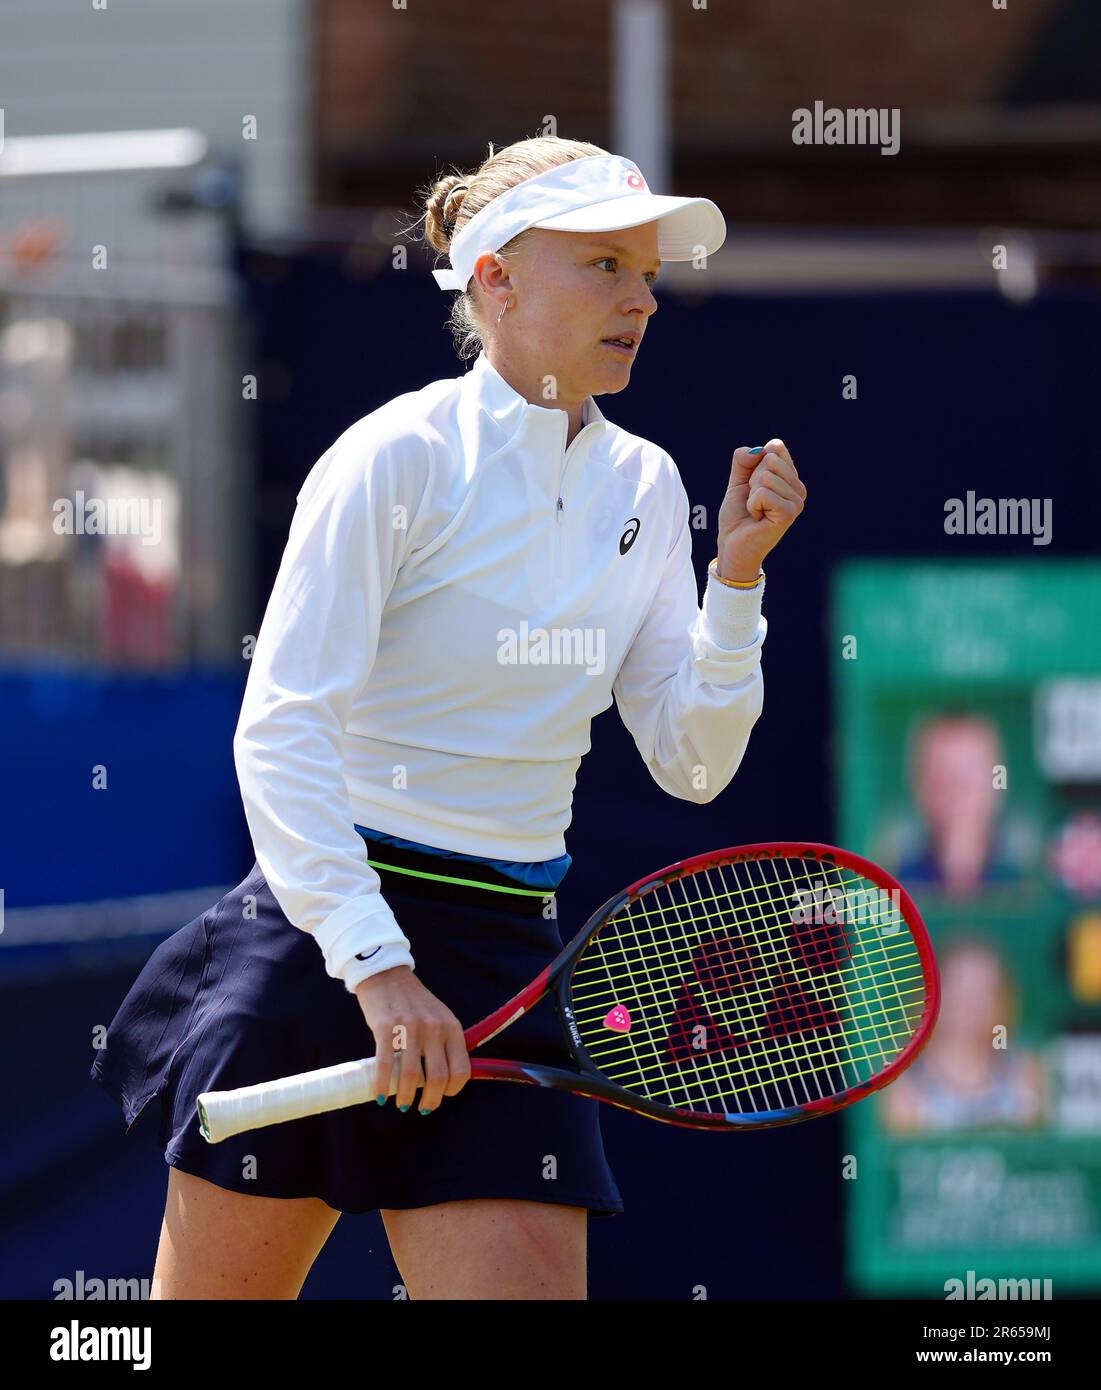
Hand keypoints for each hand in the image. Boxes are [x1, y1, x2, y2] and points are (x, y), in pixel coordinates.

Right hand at [354, 967, 470, 1113]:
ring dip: (405, 1098)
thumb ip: (444, 1043)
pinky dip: (382, 1085)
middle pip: (438, 1078)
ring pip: (411, 1076)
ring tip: (402, 1104)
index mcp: (451, 1026)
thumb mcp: (439, 1017)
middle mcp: (434, 1027)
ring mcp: (410, 1027)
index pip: (461, 1069)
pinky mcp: (385, 1027)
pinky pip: (385, 1065)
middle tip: (422, 1108)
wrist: (386, 974)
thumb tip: (445, 1080)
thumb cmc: (413, 1001)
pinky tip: (380, 1095)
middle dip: (430, 1100)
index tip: (443, 1095)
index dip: (453, 1089)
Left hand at [716, 438, 806, 581]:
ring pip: (766, 476)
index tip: (753, 487)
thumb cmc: (738, 516)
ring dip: (752, 494)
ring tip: (756, 511)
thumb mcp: (738, 481)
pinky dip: (752, 504)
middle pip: (770, 460)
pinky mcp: (789, 513)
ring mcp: (796, 502)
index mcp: (790, 478)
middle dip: (752, 480)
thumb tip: (760, 449)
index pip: (775, 448)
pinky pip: (764, 493)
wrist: (732, 545)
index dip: (754, 466)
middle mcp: (798, 489)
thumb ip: (744, 460)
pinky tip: (757, 517)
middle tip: (753, 501)